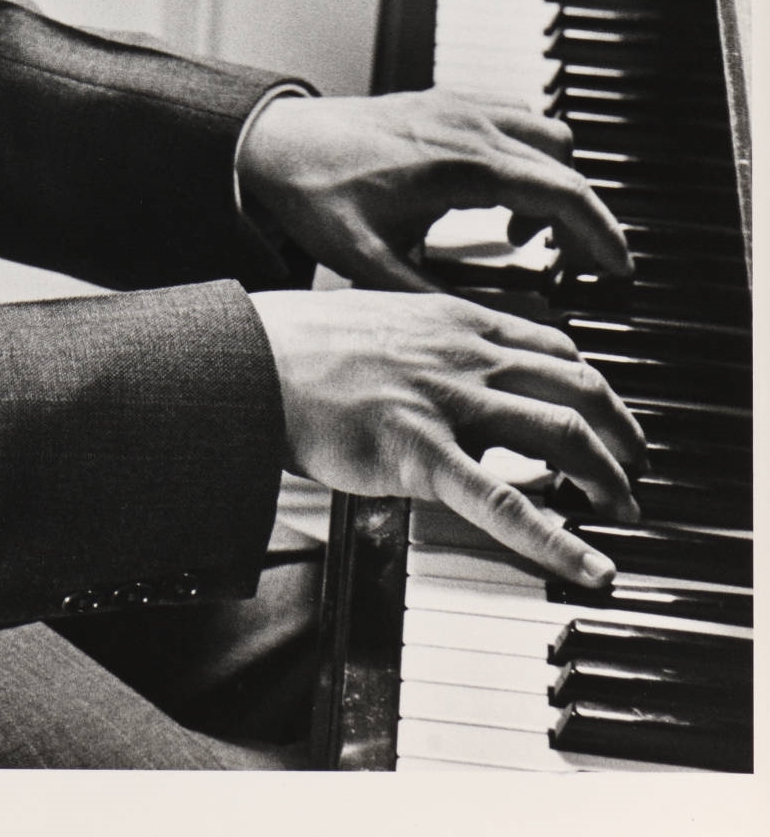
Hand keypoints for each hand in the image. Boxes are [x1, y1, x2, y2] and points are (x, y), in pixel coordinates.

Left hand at [238, 88, 631, 290]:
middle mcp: (469, 126)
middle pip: (565, 167)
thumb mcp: (374, 265)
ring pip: (546, 137)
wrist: (272, 142)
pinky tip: (496, 199)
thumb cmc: (316, 198)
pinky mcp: (445, 99)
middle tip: (579, 271)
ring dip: (554, 183)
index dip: (601, 237)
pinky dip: (527, 157)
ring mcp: (459, 106)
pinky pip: (515, 120)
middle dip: (583, 220)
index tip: (617, 274)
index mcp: (461, 166)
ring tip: (528, 239)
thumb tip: (508, 325)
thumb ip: (445, 301)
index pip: (563, 194)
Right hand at [249, 287, 644, 586]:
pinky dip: (560, 540)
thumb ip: (428, 337)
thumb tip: (455, 360)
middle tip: (633, 464)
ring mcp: (446, 401)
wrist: (251, 359)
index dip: (590, 383)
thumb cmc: (301, 344)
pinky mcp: (420, 452)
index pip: (553, 345)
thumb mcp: (380, 317)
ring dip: (608, 476)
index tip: (600, 411)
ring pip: (561, 433)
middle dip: (621, 429)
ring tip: (623, 508)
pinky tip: (590, 566)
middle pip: (577, 385)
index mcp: (454, 317)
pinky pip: (507, 502)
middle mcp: (464, 352)